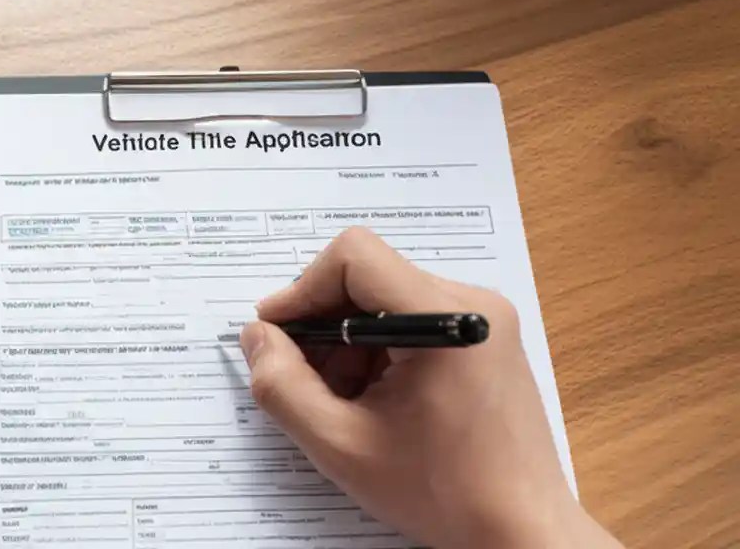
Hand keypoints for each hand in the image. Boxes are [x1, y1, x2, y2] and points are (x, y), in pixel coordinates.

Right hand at [240, 228, 622, 548]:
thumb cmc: (442, 493)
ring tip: (341, 403)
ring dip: (349, 343)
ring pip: (387, 301)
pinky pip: (414, 320)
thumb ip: (282, 386)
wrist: (522, 532)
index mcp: (446, 318)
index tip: (276, 335)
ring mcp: (485, 320)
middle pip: (369, 278)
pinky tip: (373, 402)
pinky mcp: (486, 340)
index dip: (303, 290)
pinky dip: (379, 352)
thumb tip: (256, 336)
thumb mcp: (340, 444)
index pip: (355, 257)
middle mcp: (473, 303)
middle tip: (302, 382)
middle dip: (324, 326)